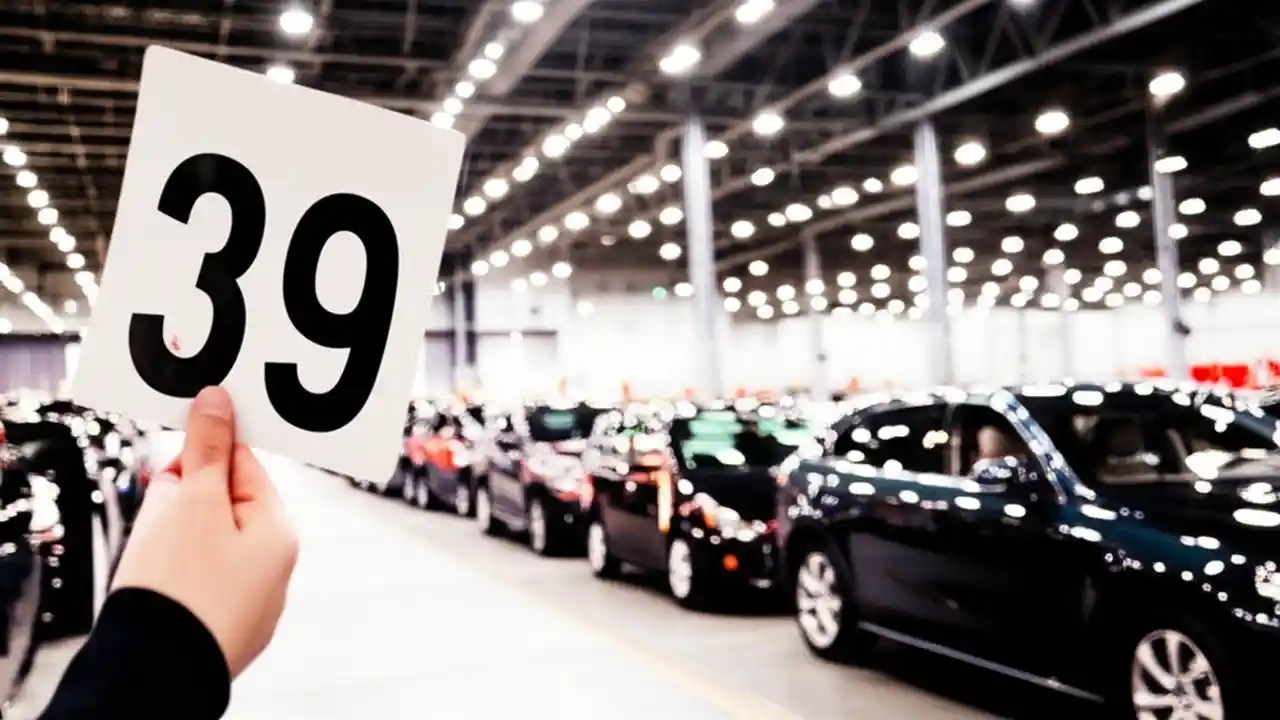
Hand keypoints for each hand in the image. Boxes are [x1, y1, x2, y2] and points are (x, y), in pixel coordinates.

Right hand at [112, 386, 298, 676]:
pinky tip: (158, 586)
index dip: (205, 453)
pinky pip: (195, 579)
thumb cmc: (178, 586)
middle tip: (165, 519)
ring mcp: (249, 600)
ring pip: (204, 541)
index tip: (178, 452)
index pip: (245, 465)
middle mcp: (274, 566)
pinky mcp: (220, 624)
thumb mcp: (192, 500)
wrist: (153, 670)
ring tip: (158, 558)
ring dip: (173, 535)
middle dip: (184, 500)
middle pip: (223, 502)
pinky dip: (172, 574)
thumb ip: (206, 448)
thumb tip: (219, 399)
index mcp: (279, 530)